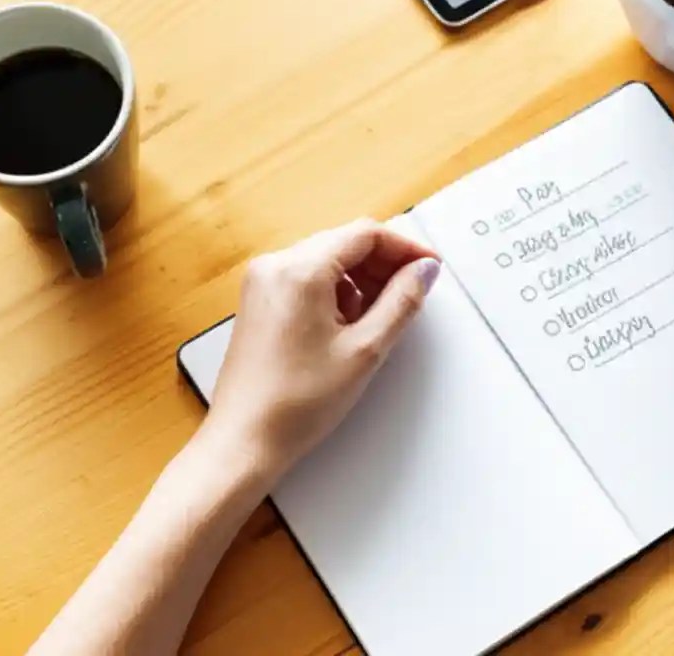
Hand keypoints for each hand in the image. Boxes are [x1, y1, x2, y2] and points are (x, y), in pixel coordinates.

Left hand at [205, 218, 440, 476]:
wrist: (244, 439)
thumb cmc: (294, 404)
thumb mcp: (365, 350)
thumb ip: (402, 302)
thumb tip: (423, 272)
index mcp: (299, 270)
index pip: (365, 234)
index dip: (405, 248)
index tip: (428, 268)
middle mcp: (275, 266)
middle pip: (344, 243)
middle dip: (383, 264)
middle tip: (413, 293)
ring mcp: (262, 282)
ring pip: (327, 260)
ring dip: (361, 280)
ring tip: (378, 319)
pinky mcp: (259, 301)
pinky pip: (307, 279)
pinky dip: (336, 292)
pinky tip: (349, 326)